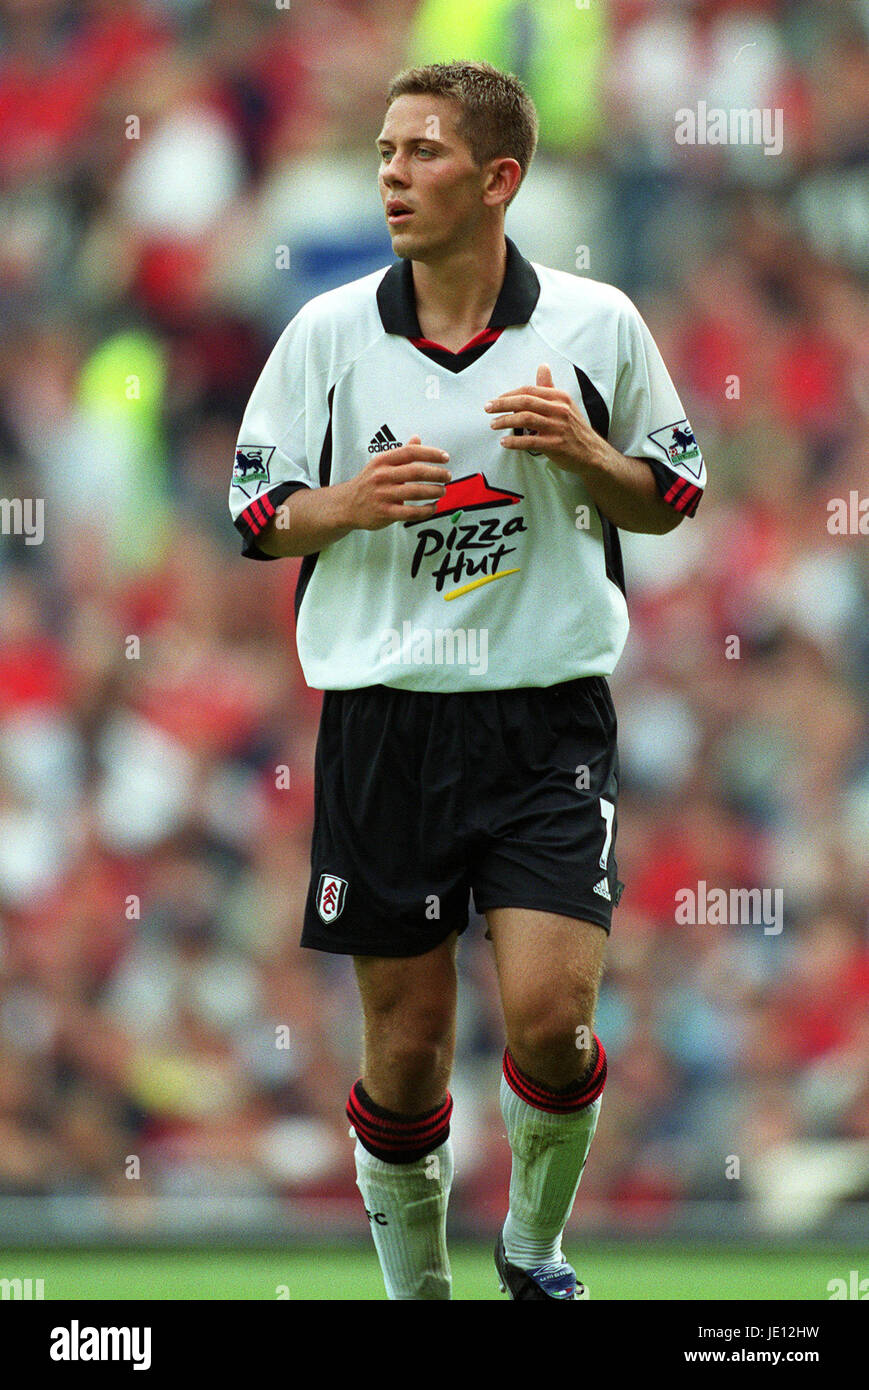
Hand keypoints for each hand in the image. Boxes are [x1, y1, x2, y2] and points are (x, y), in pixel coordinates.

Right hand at [346, 436, 450, 529]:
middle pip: (416, 471)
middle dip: (437, 474)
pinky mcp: (385, 512)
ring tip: (442, 491)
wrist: (346, 505)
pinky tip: (432, 507)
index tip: (445, 457)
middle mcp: (382, 476)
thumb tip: (417, 439)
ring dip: (434, 491)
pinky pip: (410, 512)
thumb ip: (400, 453)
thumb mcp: (380, 464)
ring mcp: (383, 495)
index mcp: (382, 461)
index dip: (431, 453)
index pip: (410, 452)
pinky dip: (425, 510)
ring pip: (415, 492)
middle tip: (447, 476)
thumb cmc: (367, 483)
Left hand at [484, 364, 603, 473]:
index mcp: (560, 397)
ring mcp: (558, 427)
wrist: (592, 453)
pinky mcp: (556, 444)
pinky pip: (530, 441)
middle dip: (502, 404)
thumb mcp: (564, 404)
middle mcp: (559, 409)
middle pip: (525, 401)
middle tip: (487, 408)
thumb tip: (542, 366)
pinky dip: (514, 442)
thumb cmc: (574, 428)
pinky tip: (504, 441)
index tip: (495, 400)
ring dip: (505, 421)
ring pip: (525, 419)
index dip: (509, 394)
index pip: (529, 390)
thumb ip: (549, 387)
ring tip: (493, 424)